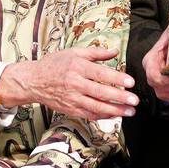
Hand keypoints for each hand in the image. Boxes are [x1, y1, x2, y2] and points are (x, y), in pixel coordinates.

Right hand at [0, 46, 136, 121]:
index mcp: (78, 67)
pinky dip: (103, 116)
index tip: (131, 82)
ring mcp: (72, 99)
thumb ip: (96, 53)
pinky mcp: (70, 109)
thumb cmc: (54, 64)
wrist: (33, 81)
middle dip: (120, 98)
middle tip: (135, 100)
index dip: (117, 79)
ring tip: (130, 112)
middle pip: (101, 93)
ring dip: (115, 111)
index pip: (101, 74)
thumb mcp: (74, 52)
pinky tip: (115, 115)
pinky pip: (89, 115)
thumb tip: (115, 50)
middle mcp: (75, 84)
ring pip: (96, 107)